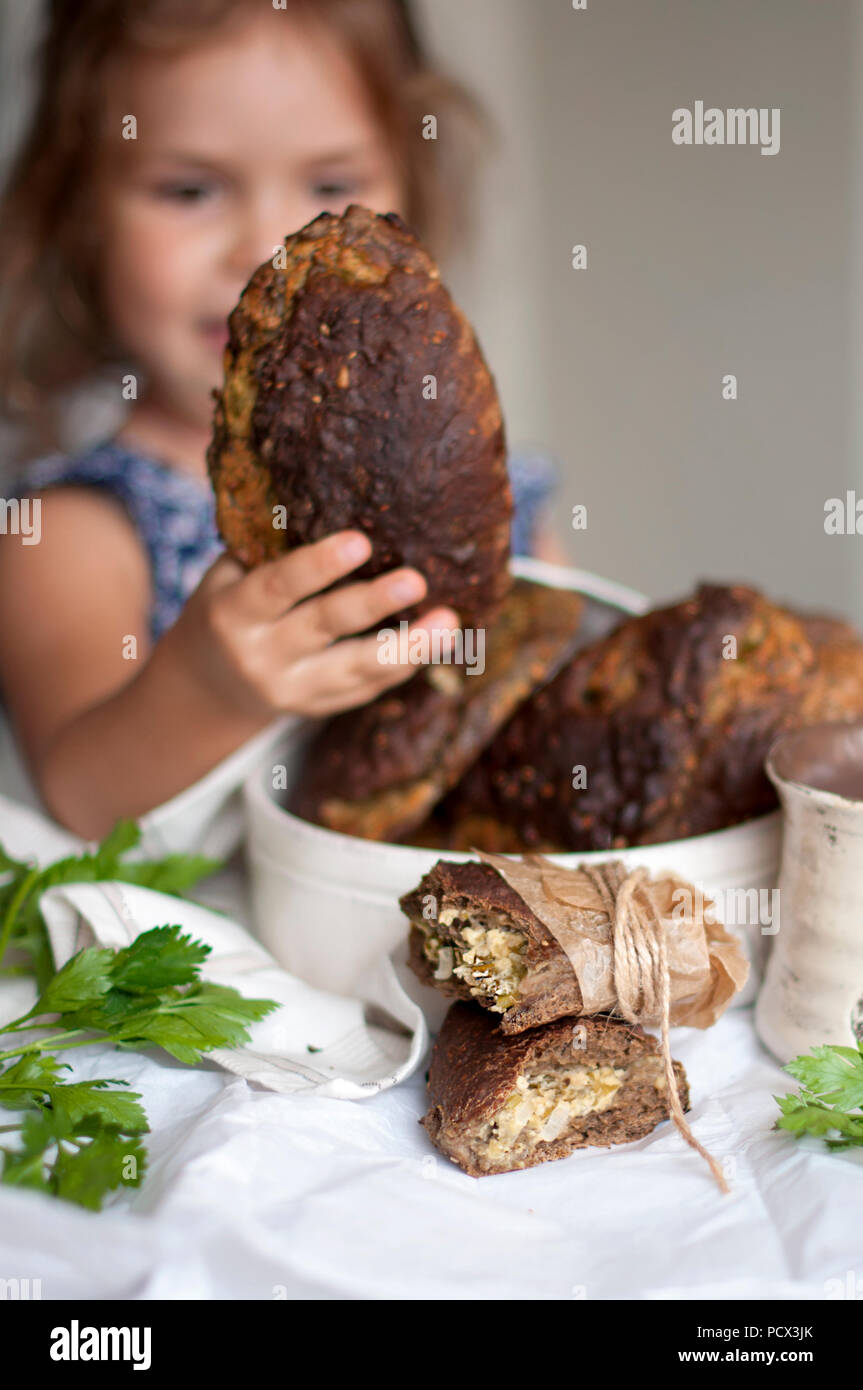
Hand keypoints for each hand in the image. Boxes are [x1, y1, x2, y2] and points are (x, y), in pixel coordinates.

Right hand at [168, 531, 458, 718]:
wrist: (208, 685)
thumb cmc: (230, 608)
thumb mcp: (229, 578)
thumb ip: (272, 552)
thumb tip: (343, 507)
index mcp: (232, 614)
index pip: (277, 587)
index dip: (318, 566)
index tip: (360, 542)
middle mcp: (259, 656)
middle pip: (323, 627)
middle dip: (373, 604)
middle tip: (417, 580)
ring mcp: (289, 690)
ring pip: (354, 670)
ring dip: (407, 647)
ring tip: (449, 622)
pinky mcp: (314, 710)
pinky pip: (364, 689)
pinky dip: (400, 666)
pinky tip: (433, 642)